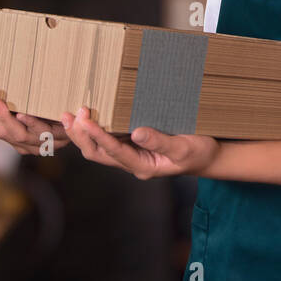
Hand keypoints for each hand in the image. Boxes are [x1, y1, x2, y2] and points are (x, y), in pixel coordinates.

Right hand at [0, 84, 71, 154]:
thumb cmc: (54, 108)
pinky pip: (43, 133)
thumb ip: (14, 95)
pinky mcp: (58, 140)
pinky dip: (32, 124)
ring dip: (6, 117)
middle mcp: (24, 143)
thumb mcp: (30, 100)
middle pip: (1, 131)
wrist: (84, 122)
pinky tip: (24, 114)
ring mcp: (41, 144)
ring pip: (18, 134)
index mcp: (13, 134)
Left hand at [62, 107, 218, 179]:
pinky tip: (88, 117)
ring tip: (70, 115)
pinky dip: (94, 129)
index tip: (85, 121)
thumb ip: (161, 142)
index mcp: (143, 166)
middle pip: (97, 153)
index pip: (114, 151)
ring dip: (83, 133)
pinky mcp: (134, 146)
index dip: (98, 136)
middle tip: (71, 114)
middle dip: (81, 135)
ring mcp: (131, 155)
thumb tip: (137, 133)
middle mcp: (133, 163)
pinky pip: (108, 140)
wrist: (209, 156)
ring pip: (99, 148)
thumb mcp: (184, 148)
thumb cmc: (199, 153)